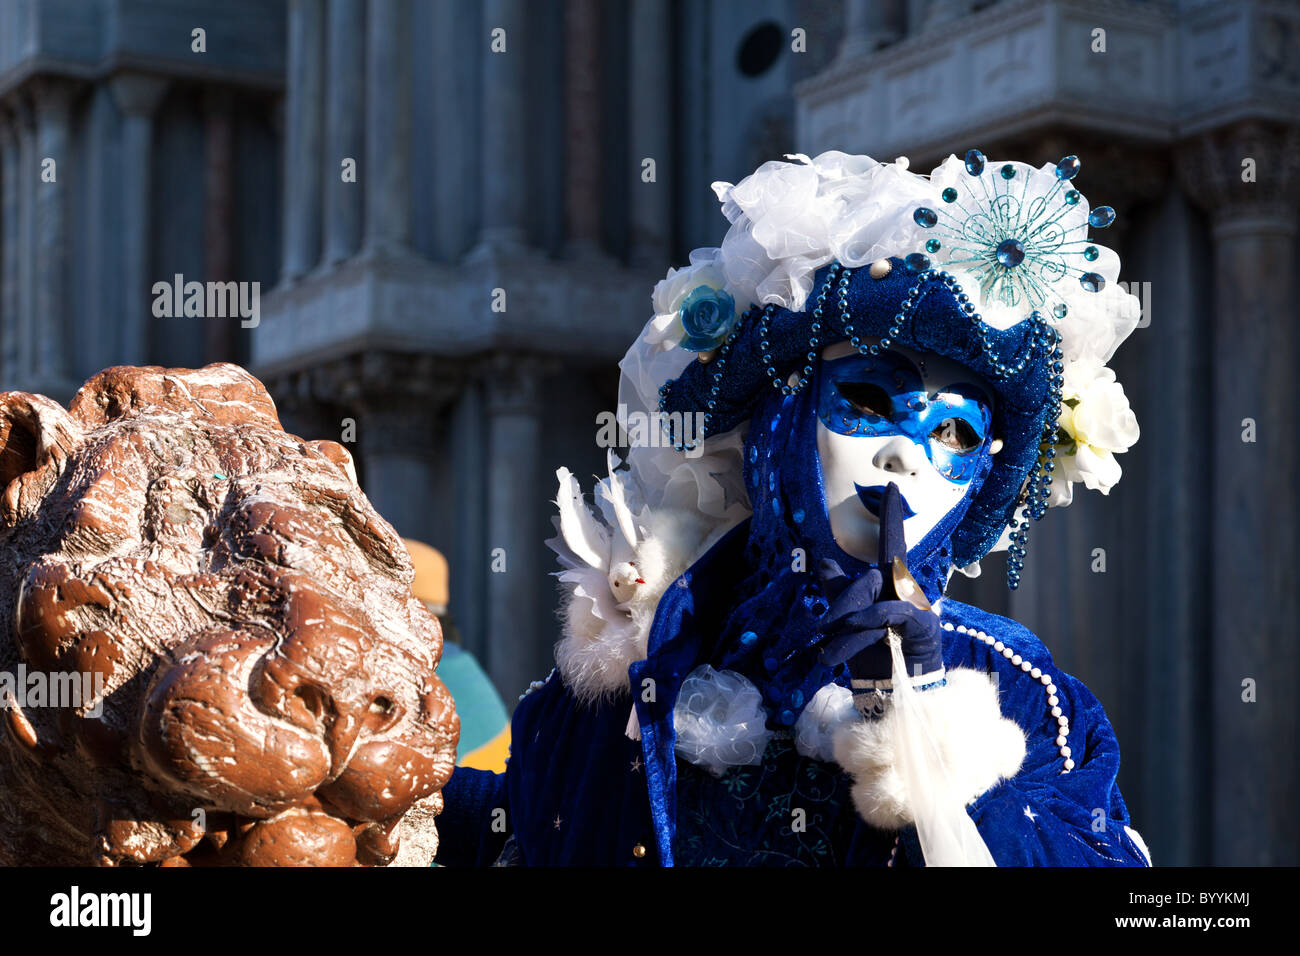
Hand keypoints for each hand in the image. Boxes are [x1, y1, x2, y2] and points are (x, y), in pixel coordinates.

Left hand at [816, 482, 942, 684]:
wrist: (893, 697)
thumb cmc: (873, 657)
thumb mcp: (847, 622)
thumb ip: (837, 590)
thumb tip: (823, 561)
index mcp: (890, 586)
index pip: (890, 543)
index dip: (890, 516)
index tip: (890, 487)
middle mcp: (906, 590)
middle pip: (868, 578)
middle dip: (842, 603)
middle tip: (824, 630)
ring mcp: (918, 607)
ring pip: (874, 598)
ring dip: (847, 625)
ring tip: (829, 653)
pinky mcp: (924, 626)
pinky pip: (888, 614)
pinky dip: (867, 623)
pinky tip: (851, 639)